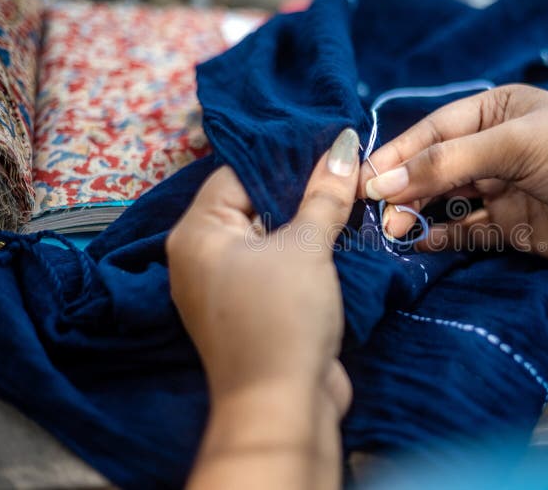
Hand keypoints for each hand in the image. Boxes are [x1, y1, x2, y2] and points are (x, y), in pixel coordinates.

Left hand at [167, 128, 359, 488]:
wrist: (283, 404)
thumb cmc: (283, 315)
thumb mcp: (306, 247)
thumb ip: (323, 195)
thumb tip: (341, 144)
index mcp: (197, 232)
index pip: (238, 172)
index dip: (283, 156)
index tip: (326, 142)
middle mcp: (202, 256)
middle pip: (254, 203)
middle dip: (300, 189)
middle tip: (344, 165)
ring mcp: (226, 285)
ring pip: (270, 235)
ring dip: (308, 221)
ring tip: (350, 194)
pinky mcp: (252, 308)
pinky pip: (278, 265)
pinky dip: (306, 252)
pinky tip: (341, 235)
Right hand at [360, 84, 547, 268]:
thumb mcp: (515, 145)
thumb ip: (447, 164)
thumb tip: (382, 183)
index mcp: (496, 111)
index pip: (433, 131)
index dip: (396, 156)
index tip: (361, 180)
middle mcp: (495, 148)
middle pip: (435, 166)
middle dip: (403, 187)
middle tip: (372, 211)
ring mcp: (504, 189)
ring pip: (446, 200)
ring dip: (418, 213)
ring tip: (392, 229)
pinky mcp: (513, 227)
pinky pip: (467, 231)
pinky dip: (443, 238)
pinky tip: (421, 244)